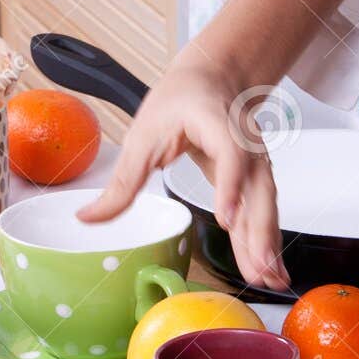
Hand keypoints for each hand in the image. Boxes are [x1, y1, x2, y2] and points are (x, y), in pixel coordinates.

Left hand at [76, 60, 289, 291]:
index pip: (229, 153)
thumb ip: (121, 182)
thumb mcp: (142, 135)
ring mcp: (255, 160)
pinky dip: (268, 241)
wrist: (210, 78)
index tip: (227, 218)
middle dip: (258, 229)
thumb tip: (87, 218)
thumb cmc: (179, 100)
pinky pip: (262, 211)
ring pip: (264, 203)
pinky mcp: (254, 179)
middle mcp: (244, 142)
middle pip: (256, 186)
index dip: (230, 184)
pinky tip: (271, 271)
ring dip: (268, 242)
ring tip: (269, 279)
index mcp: (214, 121)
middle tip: (257, 268)